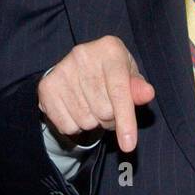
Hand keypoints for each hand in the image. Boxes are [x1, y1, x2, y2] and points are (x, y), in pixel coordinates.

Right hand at [38, 36, 155, 151]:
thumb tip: (147, 93)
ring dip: (94, 123)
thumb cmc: (112, 74)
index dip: (126, 120)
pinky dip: (76, 126)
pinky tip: (77, 109)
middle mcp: (82, 54)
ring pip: (86, 120)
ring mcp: (62, 69)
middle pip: (104, 110)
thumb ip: (137, 88)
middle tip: (109, 110)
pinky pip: (67, 125)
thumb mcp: (129, 77)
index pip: (119, 91)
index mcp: (109, 48)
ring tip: (93, 108)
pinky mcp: (47, 86)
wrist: (79, 68)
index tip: (129, 146)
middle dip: (111, 120)